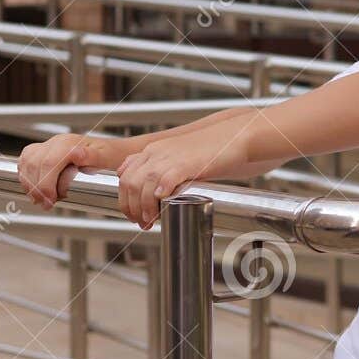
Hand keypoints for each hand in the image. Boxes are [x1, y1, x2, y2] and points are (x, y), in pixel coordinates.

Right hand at [17, 134, 116, 209]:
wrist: (115, 152)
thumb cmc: (112, 156)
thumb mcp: (108, 157)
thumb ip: (93, 156)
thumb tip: (77, 154)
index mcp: (70, 143)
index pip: (49, 162)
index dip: (45, 184)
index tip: (51, 200)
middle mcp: (57, 142)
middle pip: (35, 163)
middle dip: (37, 187)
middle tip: (46, 204)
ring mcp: (50, 146)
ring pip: (27, 161)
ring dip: (29, 183)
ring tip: (40, 200)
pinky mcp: (45, 152)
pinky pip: (26, 159)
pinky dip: (26, 175)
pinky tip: (33, 188)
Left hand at [116, 133, 231, 228]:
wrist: (234, 135)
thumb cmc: (210, 150)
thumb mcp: (178, 157)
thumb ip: (163, 169)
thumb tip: (155, 194)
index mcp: (153, 151)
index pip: (124, 175)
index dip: (124, 198)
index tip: (133, 214)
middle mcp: (157, 152)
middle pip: (129, 182)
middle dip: (131, 207)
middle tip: (141, 223)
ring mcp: (171, 157)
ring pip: (143, 183)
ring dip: (143, 207)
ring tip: (150, 221)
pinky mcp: (188, 163)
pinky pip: (166, 178)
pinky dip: (160, 192)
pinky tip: (162, 202)